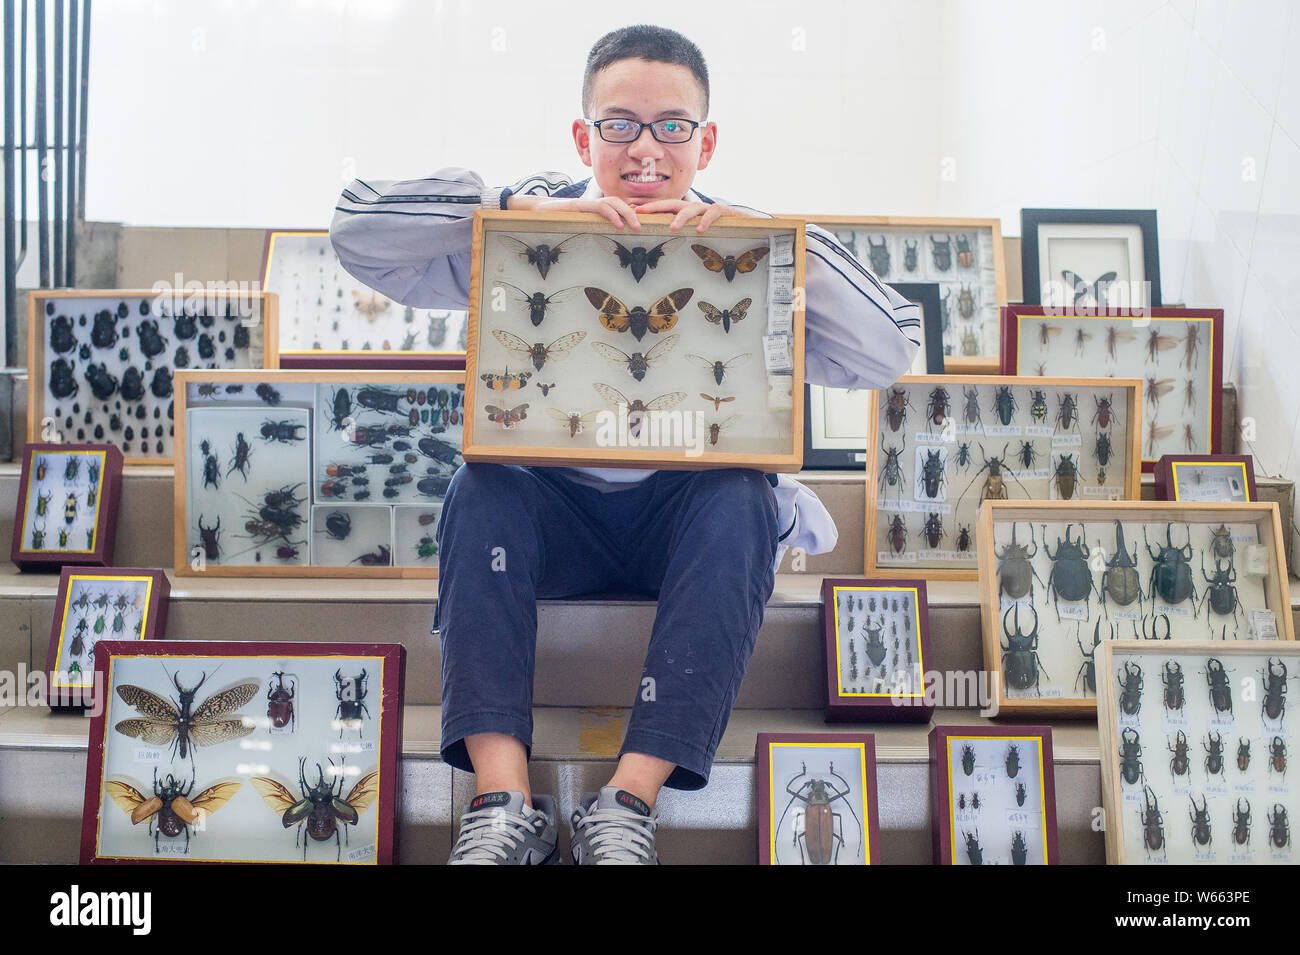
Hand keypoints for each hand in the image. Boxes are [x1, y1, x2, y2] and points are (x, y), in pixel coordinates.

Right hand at [508, 194, 641, 229]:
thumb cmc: (552, 221)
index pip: (615, 206)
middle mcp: (590, 203)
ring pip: (612, 202)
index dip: (629, 212)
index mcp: (591, 209)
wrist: (533, 212)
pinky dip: (611, 214)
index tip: (640, 224)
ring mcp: (585, 203)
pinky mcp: (579, 206)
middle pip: (617, 201)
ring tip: (635, 226)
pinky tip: (618, 224)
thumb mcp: (574, 227)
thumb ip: (587, 229)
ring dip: (626, 213)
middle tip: (642, 227)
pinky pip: (599, 207)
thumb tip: (599, 244)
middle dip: (633, 213)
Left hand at [625, 199, 758, 232]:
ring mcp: (706, 208)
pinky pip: (712, 214)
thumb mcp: (694, 230)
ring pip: (691, 209)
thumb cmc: (715, 228)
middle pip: (672, 204)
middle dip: (655, 207)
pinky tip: (700, 230)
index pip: (663, 208)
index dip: (648, 209)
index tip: (632, 211)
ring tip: (672, 228)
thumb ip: (680, 232)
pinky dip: (706, 221)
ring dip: (681, 218)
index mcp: (685, 211)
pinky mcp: (721, 212)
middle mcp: (693, 207)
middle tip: (641, 213)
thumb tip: (661, 240)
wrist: (741, 222)